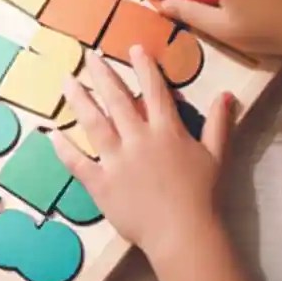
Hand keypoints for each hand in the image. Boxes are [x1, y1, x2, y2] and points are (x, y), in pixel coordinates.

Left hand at [51, 47, 235, 262]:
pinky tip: (53, 134)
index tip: (133, 47)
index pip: (154, 90)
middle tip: (90, 56)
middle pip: (117, 99)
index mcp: (166, 130)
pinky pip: (78, 163)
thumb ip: (219, 123)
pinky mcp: (101, 184)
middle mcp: (138, 139)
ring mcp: (117, 160)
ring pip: (94, 123)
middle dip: (102, 74)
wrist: (183, 233)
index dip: (144, 67)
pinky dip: (65, 149)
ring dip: (79, 100)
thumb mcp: (217, 155)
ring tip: (67, 81)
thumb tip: (227, 95)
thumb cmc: (202, 195)